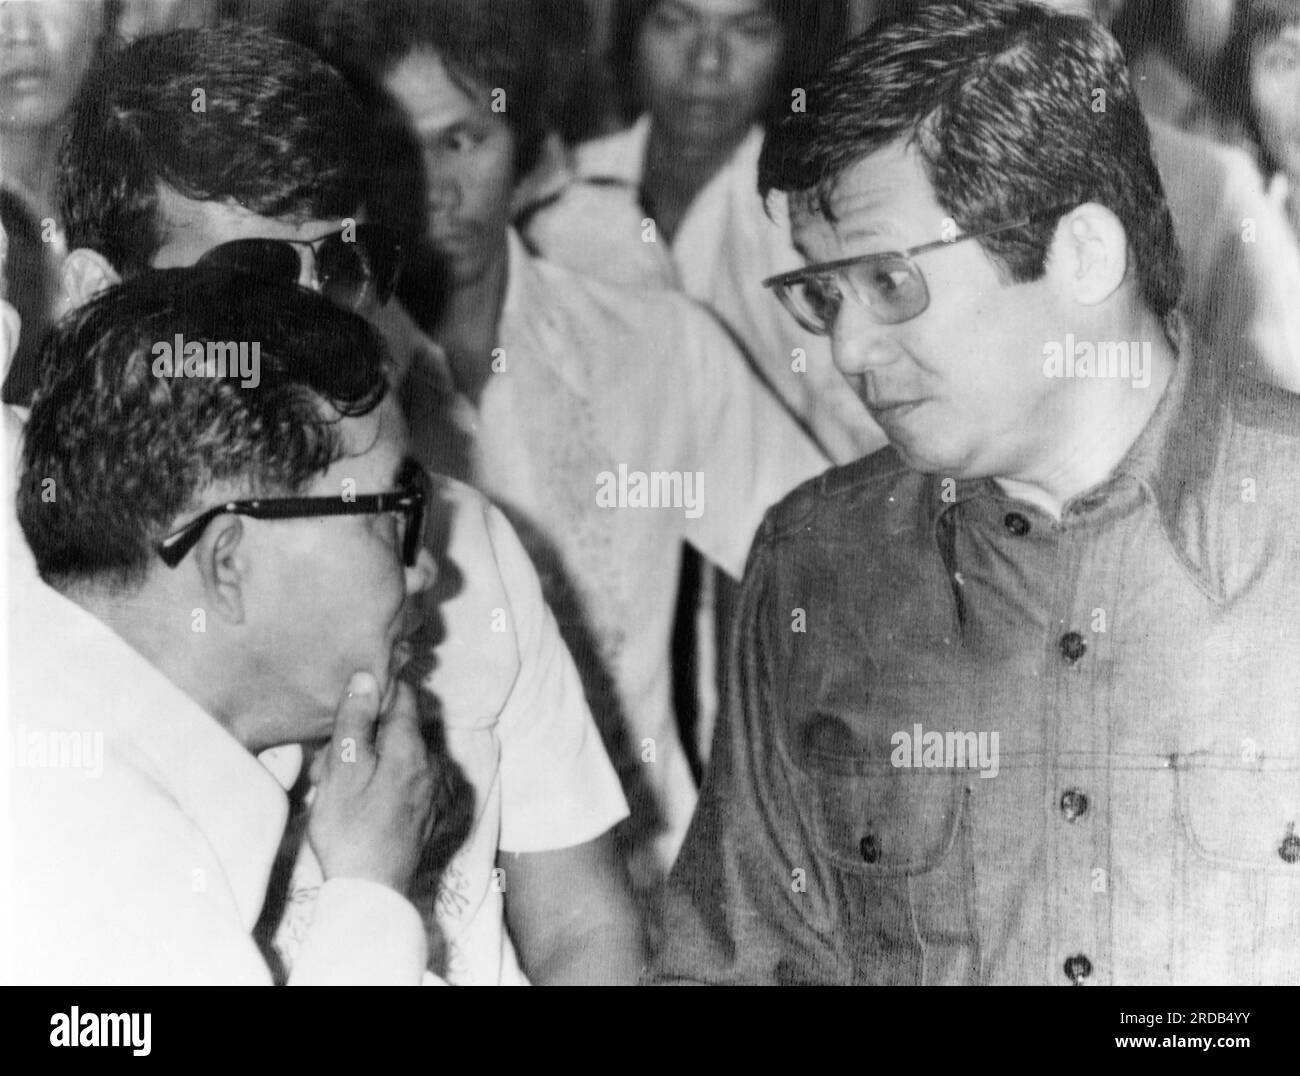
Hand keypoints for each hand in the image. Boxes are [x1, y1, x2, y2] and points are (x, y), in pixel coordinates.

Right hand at [306, 672, 436, 895]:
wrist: (371, 891)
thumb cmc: (350, 829)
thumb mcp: (342, 769)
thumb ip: (356, 720)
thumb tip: (368, 677)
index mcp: (411, 748)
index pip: (403, 697)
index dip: (376, 695)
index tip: (352, 708)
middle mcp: (434, 764)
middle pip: (401, 731)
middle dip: (367, 738)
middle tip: (329, 764)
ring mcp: (439, 790)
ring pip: (405, 758)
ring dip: (376, 764)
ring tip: (342, 789)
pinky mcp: (437, 814)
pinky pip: (414, 782)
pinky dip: (392, 784)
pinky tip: (369, 803)